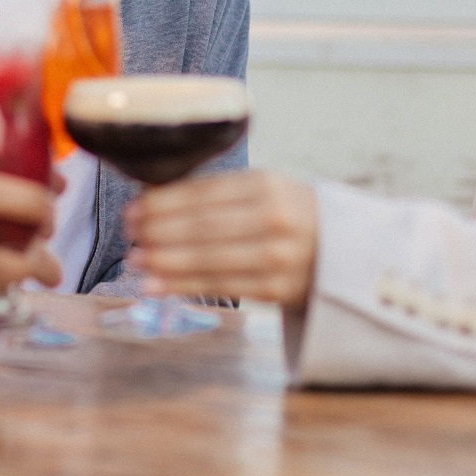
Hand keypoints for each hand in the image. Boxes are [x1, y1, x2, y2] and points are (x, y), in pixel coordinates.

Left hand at [124, 170, 318, 309]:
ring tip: (135, 259)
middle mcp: (273, 219)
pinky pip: (219, 286)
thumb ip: (221, 193)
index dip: (163, 202)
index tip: (133, 208)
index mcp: (267, 186)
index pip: (204, 194)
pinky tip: (155, 284)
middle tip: (129, 232)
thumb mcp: (267, 189)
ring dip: (163, 260)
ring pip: (206, 259)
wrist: (346, 252)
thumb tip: (156, 199)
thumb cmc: (293, 216)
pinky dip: (182, 286)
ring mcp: (275, 257)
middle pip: (201, 226)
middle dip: (156, 230)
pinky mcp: (275, 290)